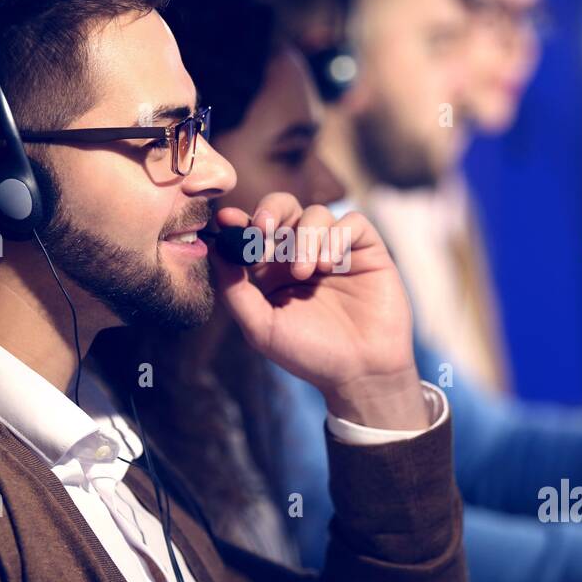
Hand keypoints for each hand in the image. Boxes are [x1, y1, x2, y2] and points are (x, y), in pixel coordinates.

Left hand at [211, 192, 428, 429]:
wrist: (360, 374)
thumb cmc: (309, 355)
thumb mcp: (261, 327)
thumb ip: (234, 290)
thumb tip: (214, 251)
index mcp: (274, 269)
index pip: (254, 232)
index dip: (239, 221)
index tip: (227, 221)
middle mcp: (303, 253)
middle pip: (284, 208)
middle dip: (271, 211)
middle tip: (263, 228)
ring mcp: (336, 250)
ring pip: (316, 213)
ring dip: (305, 237)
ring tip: (305, 272)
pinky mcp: (367, 250)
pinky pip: (352, 223)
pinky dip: (336, 237)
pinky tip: (329, 265)